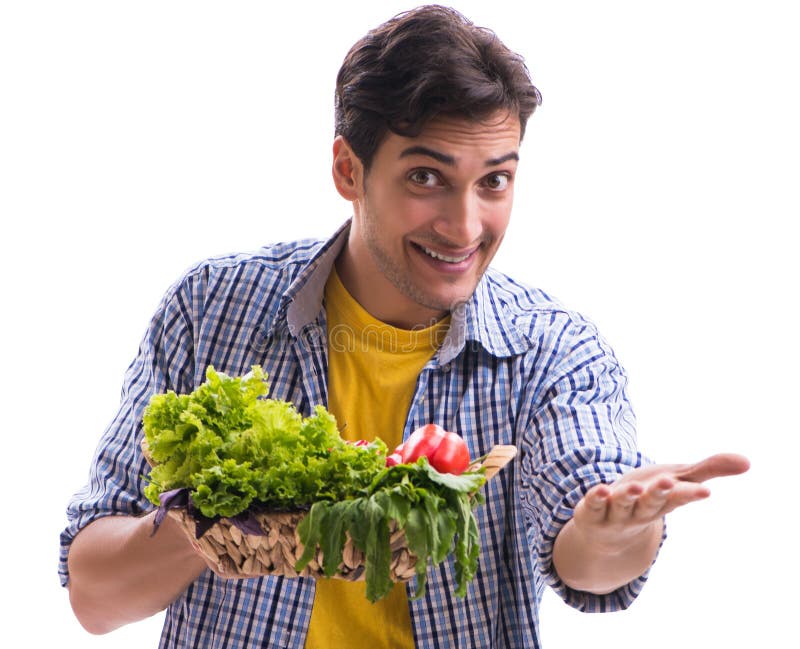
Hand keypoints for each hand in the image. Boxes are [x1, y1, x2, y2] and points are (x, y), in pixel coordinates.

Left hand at [572, 453, 749, 552]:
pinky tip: (601, 489)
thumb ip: (707, 470)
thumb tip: (747, 462)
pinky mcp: (591, 512)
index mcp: (663, 503)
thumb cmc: (649, 499)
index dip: (689, 494)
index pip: (678, 498)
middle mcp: (640, 512)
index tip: (705, 490)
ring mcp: (615, 514)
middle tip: (669, 483)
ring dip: (629, 497)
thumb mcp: (676, 481)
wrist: (608, 532)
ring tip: (636, 487)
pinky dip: (596, 498)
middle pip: (651, 503)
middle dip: (659, 494)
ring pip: (622, 505)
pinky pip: (593, 505)